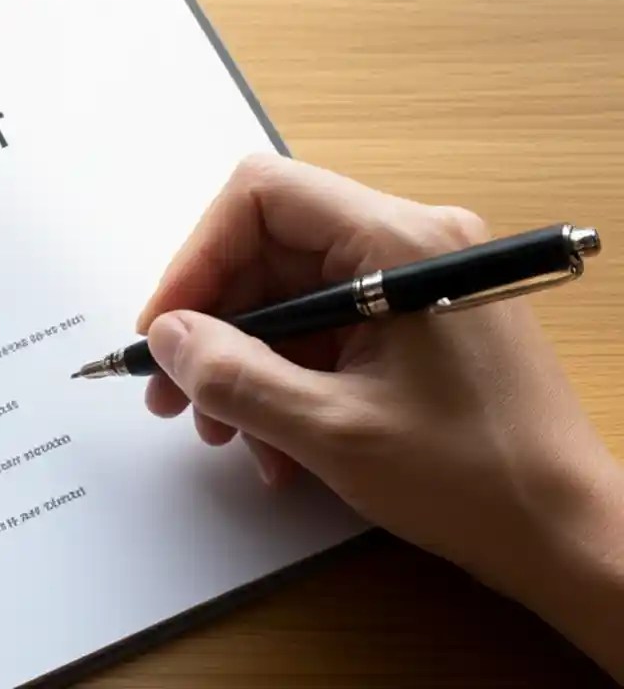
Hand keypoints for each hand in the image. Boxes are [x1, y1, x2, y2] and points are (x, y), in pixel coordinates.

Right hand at [138, 154, 623, 678]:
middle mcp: (410, 242)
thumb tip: (168, 336)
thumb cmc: (472, 478)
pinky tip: (277, 447)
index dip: (197, 258)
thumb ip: (236, 377)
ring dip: (246, 365)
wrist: (564, 532)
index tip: (164, 329)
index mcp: (399, 242)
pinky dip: (287, 382)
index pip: (263, 196)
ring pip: (291, 299)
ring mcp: (416, 282)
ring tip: (224, 434)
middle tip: (172, 396)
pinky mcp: (418, 322)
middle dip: (213, 325)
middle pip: (271, 251)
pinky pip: (326, 332)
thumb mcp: (331, 431)